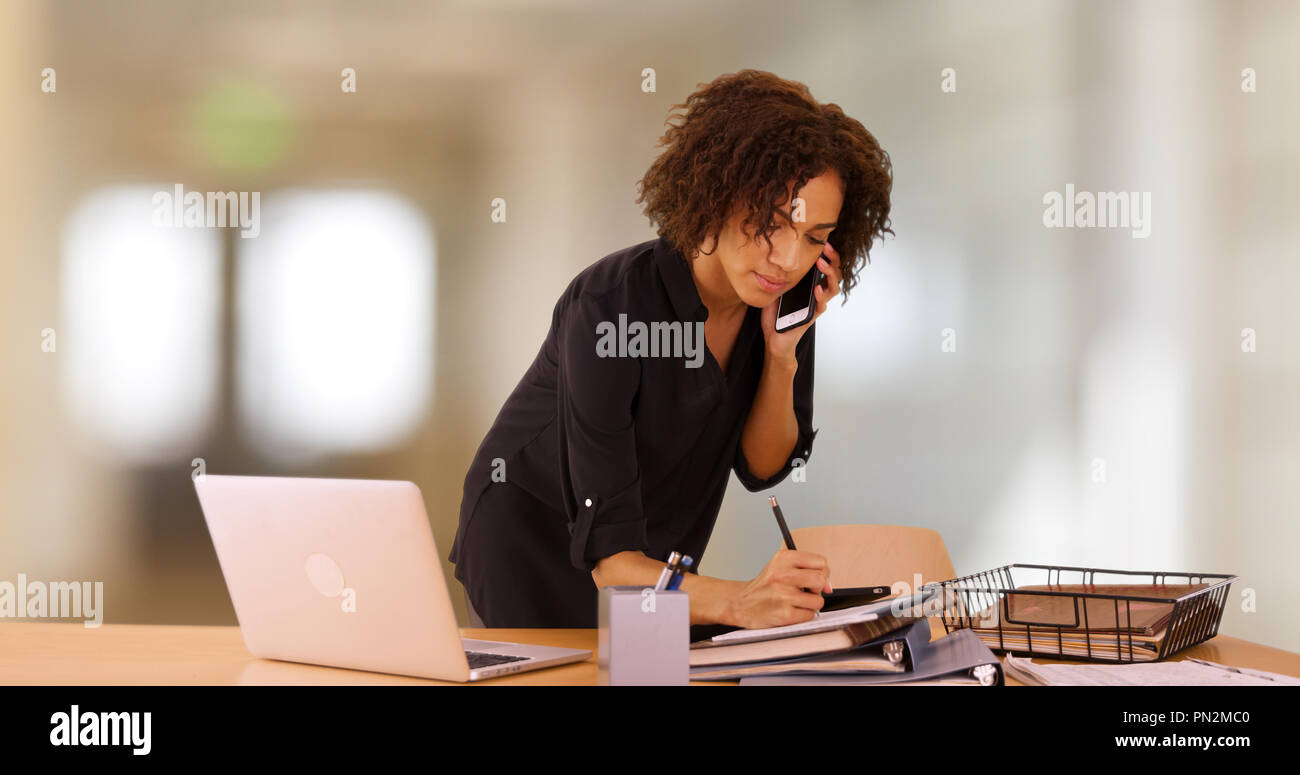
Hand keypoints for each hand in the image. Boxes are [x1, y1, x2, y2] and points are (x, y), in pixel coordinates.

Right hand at [726, 549, 833, 629]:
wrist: (741, 604)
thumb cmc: (765, 586)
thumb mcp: (780, 567)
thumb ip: (807, 570)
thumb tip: (829, 586)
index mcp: (783, 558)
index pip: (821, 562)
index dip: (822, 572)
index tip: (813, 579)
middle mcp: (782, 575)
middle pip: (821, 579)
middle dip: (817, 588)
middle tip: (805, 591)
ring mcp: (783, 595)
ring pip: (818, 600)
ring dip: (810, 604)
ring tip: (795, 602)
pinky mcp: (785, 615)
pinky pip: (810, 615)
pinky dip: (803, 615)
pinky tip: (791, 611)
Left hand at [759, 241, 842, 365]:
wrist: (774, 338)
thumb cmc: (775, 316)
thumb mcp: (774, 290)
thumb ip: (778, 276)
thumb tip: (770, 258)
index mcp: (810, 285)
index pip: (826, 267)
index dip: (828, 254)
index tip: (823, 242)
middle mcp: (818, 294)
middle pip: (835, 274)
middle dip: (833, 259)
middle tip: (826, 247)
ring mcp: (817, 305)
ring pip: (834, 288)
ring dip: (830, 274)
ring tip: (822, 264)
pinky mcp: (812, 316)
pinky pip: (821, 305)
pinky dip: (820, 296)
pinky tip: (816, 288)